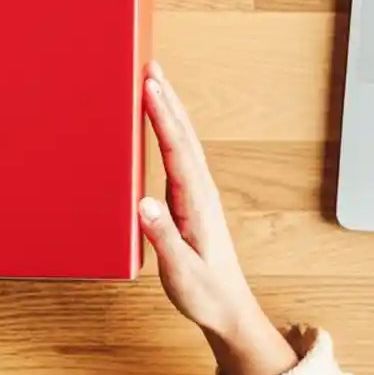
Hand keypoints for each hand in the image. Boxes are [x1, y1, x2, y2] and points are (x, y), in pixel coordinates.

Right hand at [139, 64, 297, 374]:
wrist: (228, 308)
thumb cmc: (205, 292)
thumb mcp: (181, 271)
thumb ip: (163, 238)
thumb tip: (145, 204)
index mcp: (196, 203)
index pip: (177, 150)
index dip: (163, 116)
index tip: (150, 87)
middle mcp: (200, 191)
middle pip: (183, 134)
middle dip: (167, 98)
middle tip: (152, 66)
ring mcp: (199, 193)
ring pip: (184, 140)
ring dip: (171, 108)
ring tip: (155, 80)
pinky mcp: (193, 199)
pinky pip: (181, 154)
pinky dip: (171, 130)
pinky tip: (162, 122)